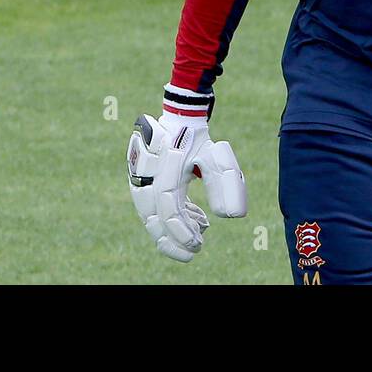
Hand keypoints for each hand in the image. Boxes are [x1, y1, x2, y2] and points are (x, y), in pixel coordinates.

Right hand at [127, 110, 246, 261]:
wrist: (177, 118)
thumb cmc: (198, 139)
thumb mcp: (216, 157)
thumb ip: (226, 184)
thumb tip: (232, 217)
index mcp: (165, 171)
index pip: (170, 210)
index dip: (182, 231)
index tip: (198, 245)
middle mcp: (147, 177)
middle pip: (153, 220)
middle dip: (171, 241)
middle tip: (192, 253)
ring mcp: (139, 179)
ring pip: (148, 216)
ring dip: (168, 231)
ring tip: (195, 234)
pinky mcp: (139, 181)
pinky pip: (149, 207)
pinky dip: (166, 217)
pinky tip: (192, 217)